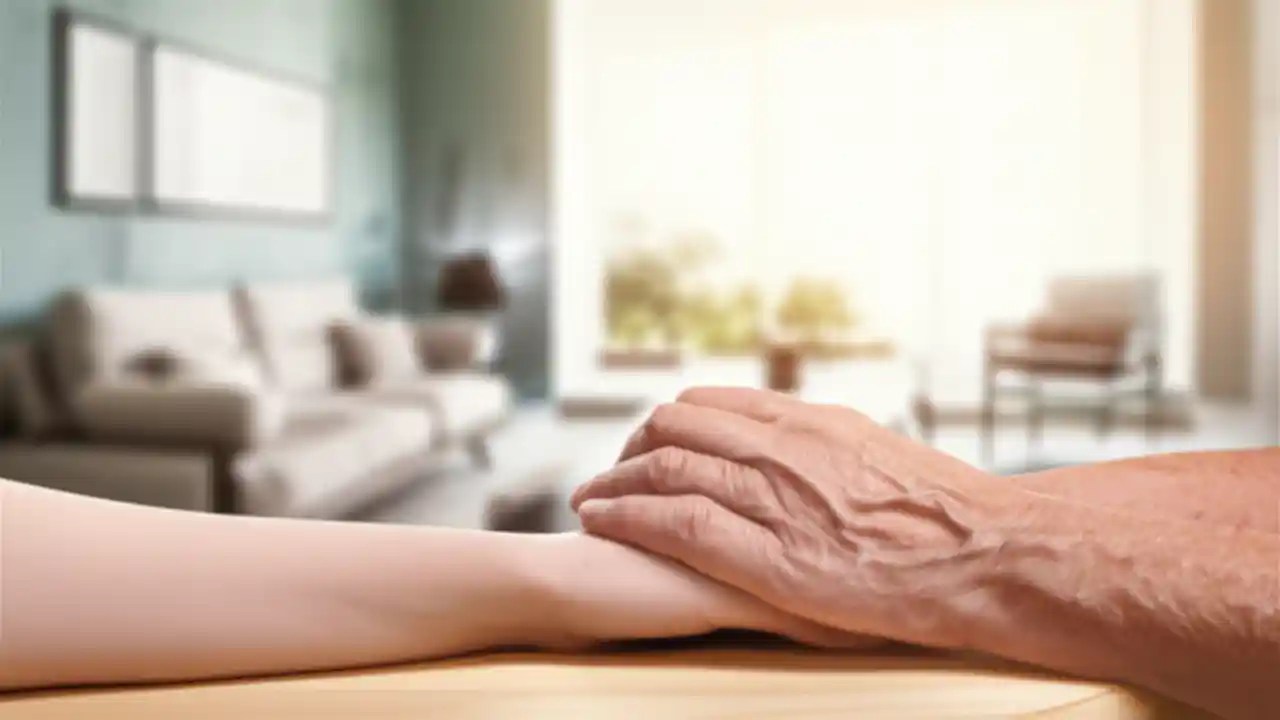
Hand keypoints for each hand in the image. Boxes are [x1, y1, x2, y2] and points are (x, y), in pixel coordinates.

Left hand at [570, 387, 1017, 648]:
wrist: (990, 553)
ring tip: (587, 501)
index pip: (711, 403)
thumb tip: (799, 445)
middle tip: (608, 475)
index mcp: (810, 423)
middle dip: (629, 449)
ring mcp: (774, 498)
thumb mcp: (881, 454)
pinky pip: (679, 524)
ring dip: (614, 484)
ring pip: (666, 469)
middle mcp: (783, 447)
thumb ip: (827, 447)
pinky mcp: (770, 557)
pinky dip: (630, 518)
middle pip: (675, 426)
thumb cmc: (948, 515)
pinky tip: (602, 523)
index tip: (645, 443)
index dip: (665, 423)